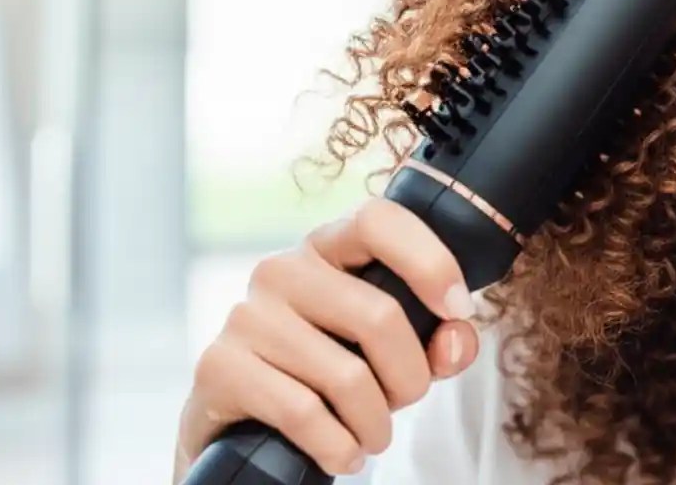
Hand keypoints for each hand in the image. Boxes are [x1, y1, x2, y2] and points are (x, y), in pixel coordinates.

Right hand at [173, 197, 481, 480]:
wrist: (241, 424)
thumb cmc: (329, 374)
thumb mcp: (392, 353)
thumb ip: (437, 342)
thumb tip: (455, 340)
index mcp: (327, 249)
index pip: (379, 220)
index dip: (429, 261)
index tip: (456, 309)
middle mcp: (282, 270)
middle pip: (379, 316)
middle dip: (409, 378)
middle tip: (402, 402)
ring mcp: (246, 315)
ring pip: (347, 376)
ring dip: (376, 424)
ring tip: (371, 436)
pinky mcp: (219, 366)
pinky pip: (303, 412)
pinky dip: (338, 446)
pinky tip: (343, 454)